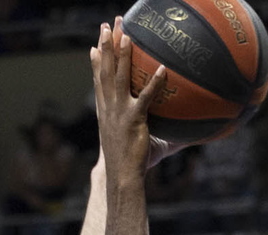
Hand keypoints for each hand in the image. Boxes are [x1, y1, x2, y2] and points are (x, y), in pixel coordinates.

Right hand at [89, 20, 168, 174]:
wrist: (121, 176)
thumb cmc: (129, 161)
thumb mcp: (135, 139)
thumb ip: (147, 127)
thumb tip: (171, 127)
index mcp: (105, 110)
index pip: (99, 80)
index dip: (97, 62)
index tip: (96, 45)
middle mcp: (109, 107)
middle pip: (106, 70)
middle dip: (106, 46)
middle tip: (107, 25)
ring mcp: (120, 112)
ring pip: (120, 77)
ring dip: (123, 54)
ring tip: (127, 34)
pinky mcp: (134, 120)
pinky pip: (146, 98)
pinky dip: (154, 83)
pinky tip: (162, 69)